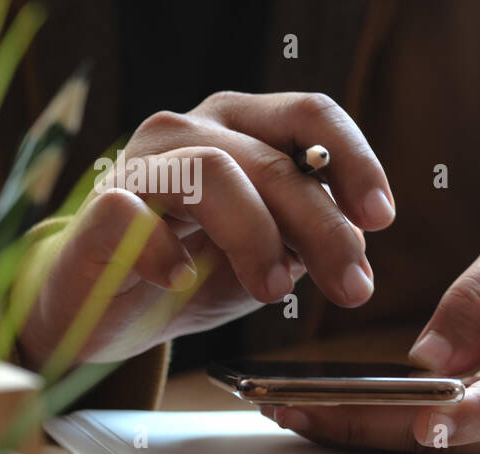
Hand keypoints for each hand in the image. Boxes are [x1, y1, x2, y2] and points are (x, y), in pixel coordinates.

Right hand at [17, 91, 393, 368]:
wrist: (107, 312)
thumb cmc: (195, 269)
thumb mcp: (272, 255)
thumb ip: (312, 240)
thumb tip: (358, 242)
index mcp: (245, 131)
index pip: (309, 115)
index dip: (354, 159)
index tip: (382, 217)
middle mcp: (192, 133)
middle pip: (273, 159)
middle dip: (323, 227)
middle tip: (352, 287)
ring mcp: (140, 167)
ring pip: (213, 172)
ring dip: (256, 237)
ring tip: (272, 290)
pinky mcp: (97, 212)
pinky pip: (133, 215)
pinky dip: (164, 251)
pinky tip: (181, 280)